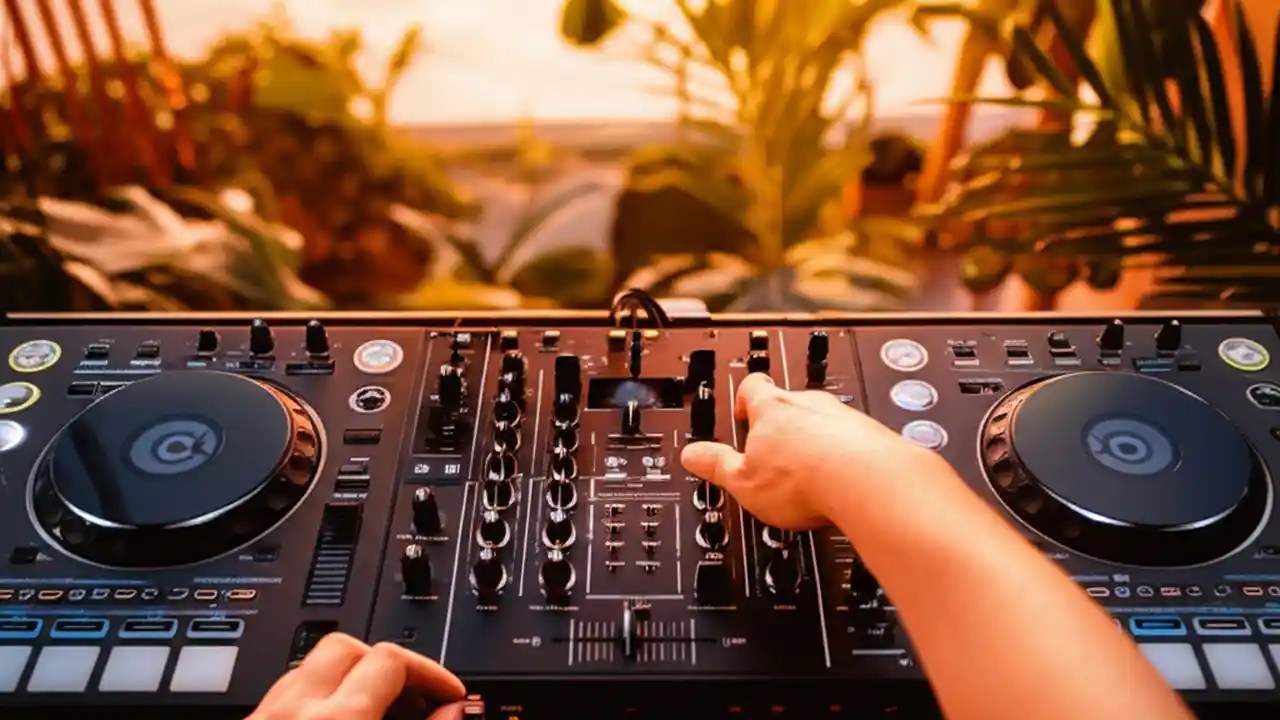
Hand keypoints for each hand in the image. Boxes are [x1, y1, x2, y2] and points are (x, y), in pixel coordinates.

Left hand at [250, 633, 466, 719]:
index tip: (448, 693)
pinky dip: (314, 703)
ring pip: (307, 669)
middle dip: (386, 666)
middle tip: (412, 700)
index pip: (390, 659)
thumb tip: (453, 712)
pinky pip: (282, 698)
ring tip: (376, 715)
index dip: (430, 671)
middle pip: (345, 648)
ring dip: (348, 682)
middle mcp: (291, 713)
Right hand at [681, 373, 947, 528]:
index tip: (742, 411)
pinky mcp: (873, 436)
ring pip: (825, 421)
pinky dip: (846, 456)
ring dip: (817, 441)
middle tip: (774, 451)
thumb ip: (717, 465)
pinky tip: (842, 482)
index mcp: (772, 408)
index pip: (752, 387)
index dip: (745, 398)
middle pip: (790, 403)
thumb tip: (693, 455)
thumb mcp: (744, 481)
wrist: (869, 483)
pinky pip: (854, 440)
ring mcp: (845, 417)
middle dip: (782, 425)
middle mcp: (810, 404)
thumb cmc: (806, 478)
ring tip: (809, 473)